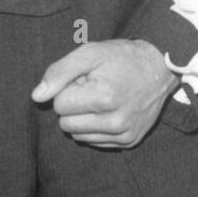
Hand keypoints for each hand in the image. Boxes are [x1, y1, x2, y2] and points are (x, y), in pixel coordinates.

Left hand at [32, 39, 177, 148]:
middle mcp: (115, 121)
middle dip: (74, 106)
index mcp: (103, 97)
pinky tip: (110, 110)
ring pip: (78, 136)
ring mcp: (123, 134)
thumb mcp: (90, 53)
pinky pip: (94, 142)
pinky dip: (96, 128)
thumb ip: (60, 72)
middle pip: (66, 124)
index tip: (86, 79)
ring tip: (103, 98)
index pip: (60, 105)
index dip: (69, 88)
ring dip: (84, 118)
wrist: (160, 68)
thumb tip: (37, 96)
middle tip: (93, 88)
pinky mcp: (129, 141)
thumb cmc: (122, 57)